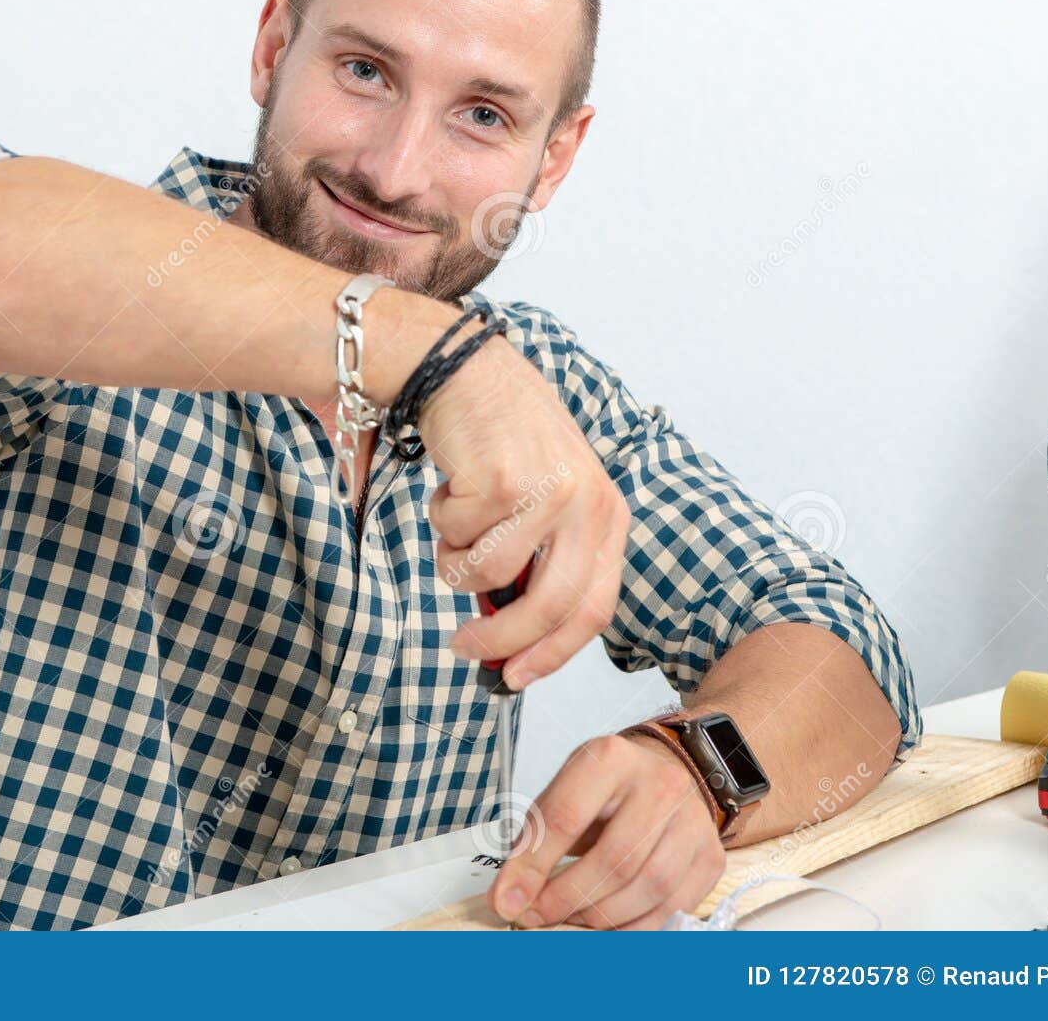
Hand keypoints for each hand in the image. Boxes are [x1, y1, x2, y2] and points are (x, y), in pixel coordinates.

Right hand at [417, 336, 629, 689]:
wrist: (466, 370)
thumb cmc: (501, 439)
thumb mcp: (543, 501)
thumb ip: (539, 564)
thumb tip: (509, 642)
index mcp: (608, 513)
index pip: (594, 606)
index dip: (554, 653)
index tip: (515, 677)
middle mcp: (588, 503)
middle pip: (549, 607)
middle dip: (500, 639)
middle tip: (463, 648)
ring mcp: (548, 492)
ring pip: (488, 574)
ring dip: (455, 559)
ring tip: (454, 522)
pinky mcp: (502, 482)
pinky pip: (455, 537)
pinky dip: (439, 519)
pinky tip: (450, 483)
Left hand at [488, 732, 725, 929]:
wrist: (665, 774)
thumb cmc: (607, 788)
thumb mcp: (564, 791)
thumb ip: (535, 839)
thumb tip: (509, 897)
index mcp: (610, 758)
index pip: (566, 817)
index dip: (533, 866)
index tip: (508, 901)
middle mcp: (659, 785)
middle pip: (613, 860)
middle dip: (567, 899)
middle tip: (536, 916)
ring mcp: (692, 821)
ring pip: (647, 888)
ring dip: (600, 918)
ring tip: (569, 921)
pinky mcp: (710, 857)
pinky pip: (672, 908)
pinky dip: (634, 929)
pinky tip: (606, 928)